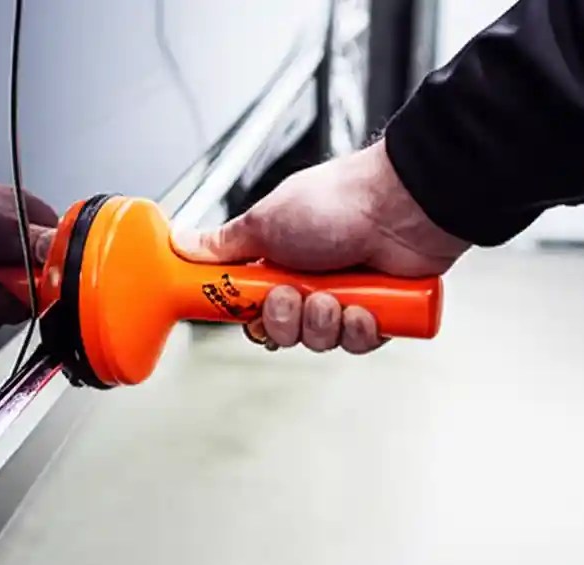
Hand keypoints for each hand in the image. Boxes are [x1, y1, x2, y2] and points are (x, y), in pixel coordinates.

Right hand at [173, 140, 469, 353]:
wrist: (402, 206)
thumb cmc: (338, 201)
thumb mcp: (264, 222)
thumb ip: (222, 244)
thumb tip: (182, 244)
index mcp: (278, 261)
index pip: (249, 306)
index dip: (247, 313)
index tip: (247, 306)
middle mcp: (309, 281)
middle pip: (281, 330)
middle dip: (286, 319)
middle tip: (294, 293)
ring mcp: (345, 299)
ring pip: (318, 341)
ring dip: (323, 322)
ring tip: (335, 293)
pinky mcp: (380, 315)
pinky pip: (356, 344)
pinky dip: (359, 329)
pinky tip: (366, 304)